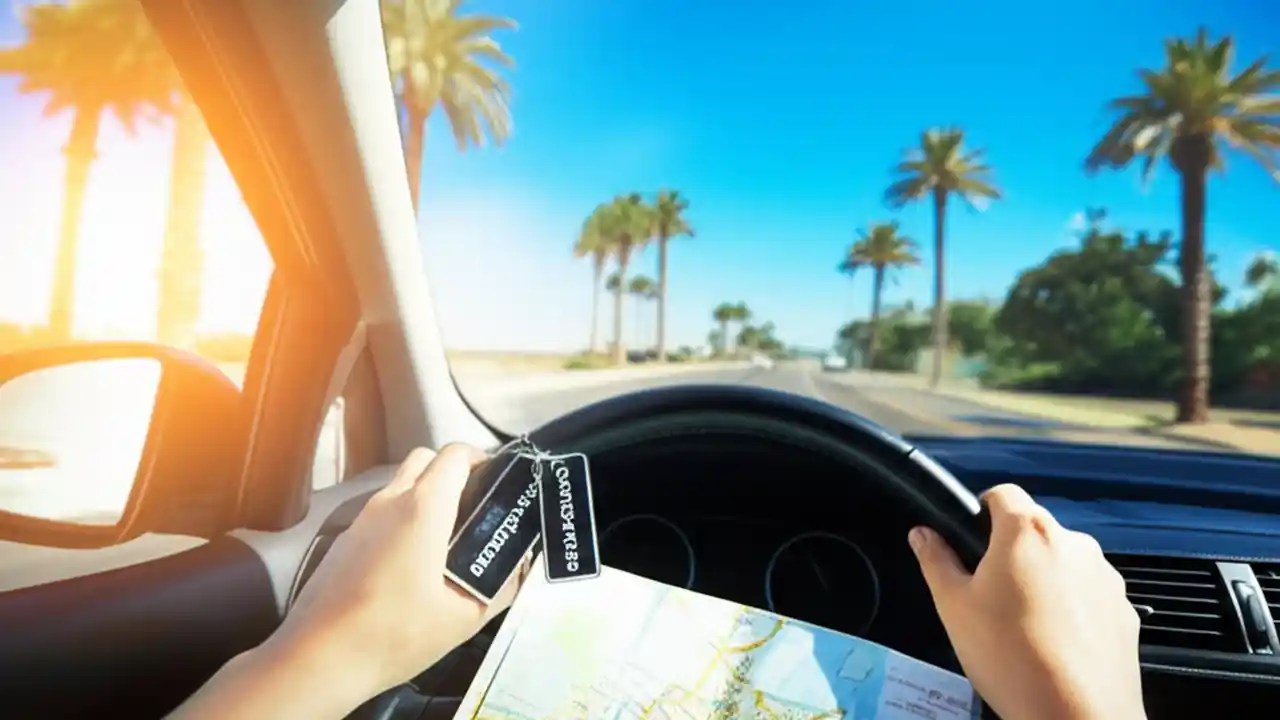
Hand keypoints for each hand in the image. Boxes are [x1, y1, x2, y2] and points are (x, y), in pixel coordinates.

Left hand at [276, 444, 525, 702]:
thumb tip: (521, 566)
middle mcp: (389, 502)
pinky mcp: (344, 540)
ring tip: (448, 538)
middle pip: (425, 459)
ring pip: (400, 485)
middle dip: (454, 471)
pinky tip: (412, 562)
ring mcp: (361, 519)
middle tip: (476, 506)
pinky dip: (402, 519)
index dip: (482, 459)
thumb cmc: (395, 634)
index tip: (499, 481)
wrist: (318, 658)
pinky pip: (381, 512)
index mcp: (423, 509)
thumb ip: (502, 586)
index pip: (456, 455)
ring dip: (427, 495)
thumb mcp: (463, 618)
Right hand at [908, 484, 1144, 719]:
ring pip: (1065, 562)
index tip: (971, 544)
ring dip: (1046, 578)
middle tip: (992, 595)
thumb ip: (936, 561)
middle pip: (1035, 529)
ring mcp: (1106, 576)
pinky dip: (1074, 607)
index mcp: (1027, 531)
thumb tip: (922, 534)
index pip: (1003, 494)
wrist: (1076, 715)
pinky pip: (1090, 594)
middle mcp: (1074, 542)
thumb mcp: (954, 607)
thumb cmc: (1008, 655)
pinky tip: (1057, 643)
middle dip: (1013, 552)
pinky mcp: (1126, 608)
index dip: (981, 511)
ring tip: (1026, 625)